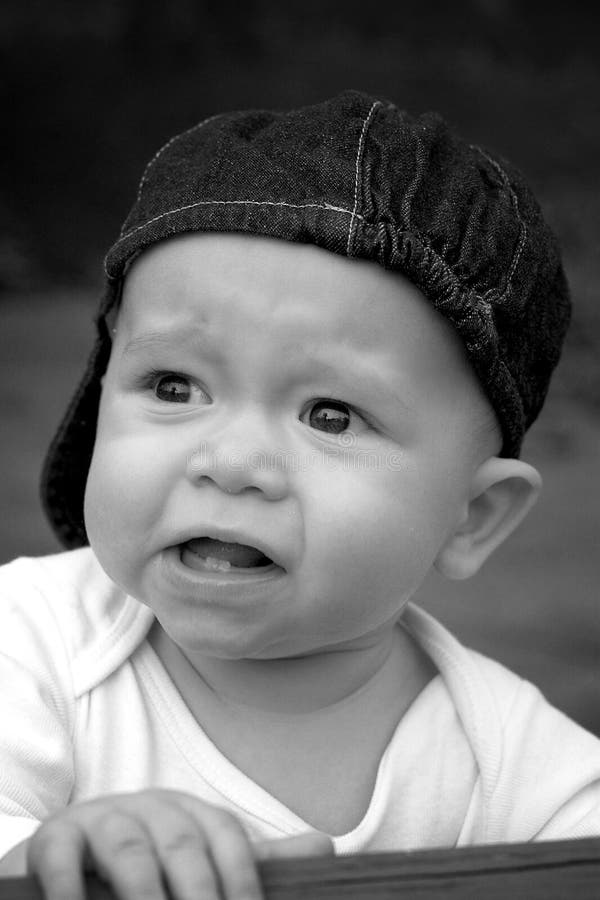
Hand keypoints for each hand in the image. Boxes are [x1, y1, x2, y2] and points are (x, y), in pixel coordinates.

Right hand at [26, 789, 332, 899]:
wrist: (71, 846)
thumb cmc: (148, 857)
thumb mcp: (200, 855)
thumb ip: (254, 860)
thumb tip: (325, 846)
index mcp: (192, 814)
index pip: (228, 837)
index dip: (244, 877)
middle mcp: (152, 809)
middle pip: (184, 846)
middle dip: (201, 892)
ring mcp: (103, 820)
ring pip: (130, 852)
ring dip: (145, 893)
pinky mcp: (57, 838)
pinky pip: (63, 857)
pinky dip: (71, 886)